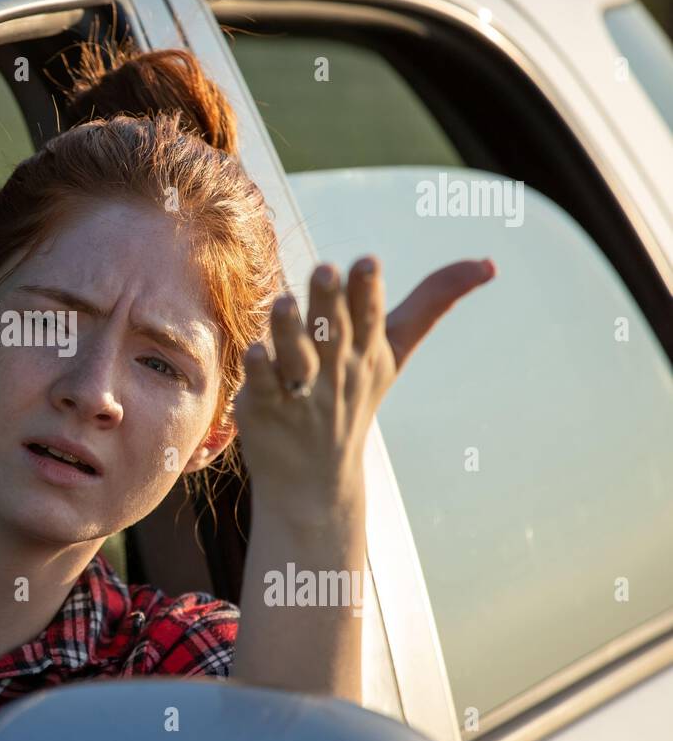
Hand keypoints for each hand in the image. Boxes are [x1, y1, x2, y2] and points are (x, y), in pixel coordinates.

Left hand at [233, 256, 494, 521]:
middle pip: (334, 329)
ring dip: (289, 329)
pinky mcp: (266, 408)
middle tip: (325, 268)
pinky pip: (263, 386)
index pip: (370, 317)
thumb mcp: (395, 352)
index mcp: (367, 351)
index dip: (368, 290)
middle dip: (330, 299)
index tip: (367, 261)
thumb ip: (432, 303)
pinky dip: (259, 370)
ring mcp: (301, 391)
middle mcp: (336, 369)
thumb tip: (488, 263)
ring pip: (295, 356)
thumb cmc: (353, 396)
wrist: (316, 479)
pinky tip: (252, 350)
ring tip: (283, 302)